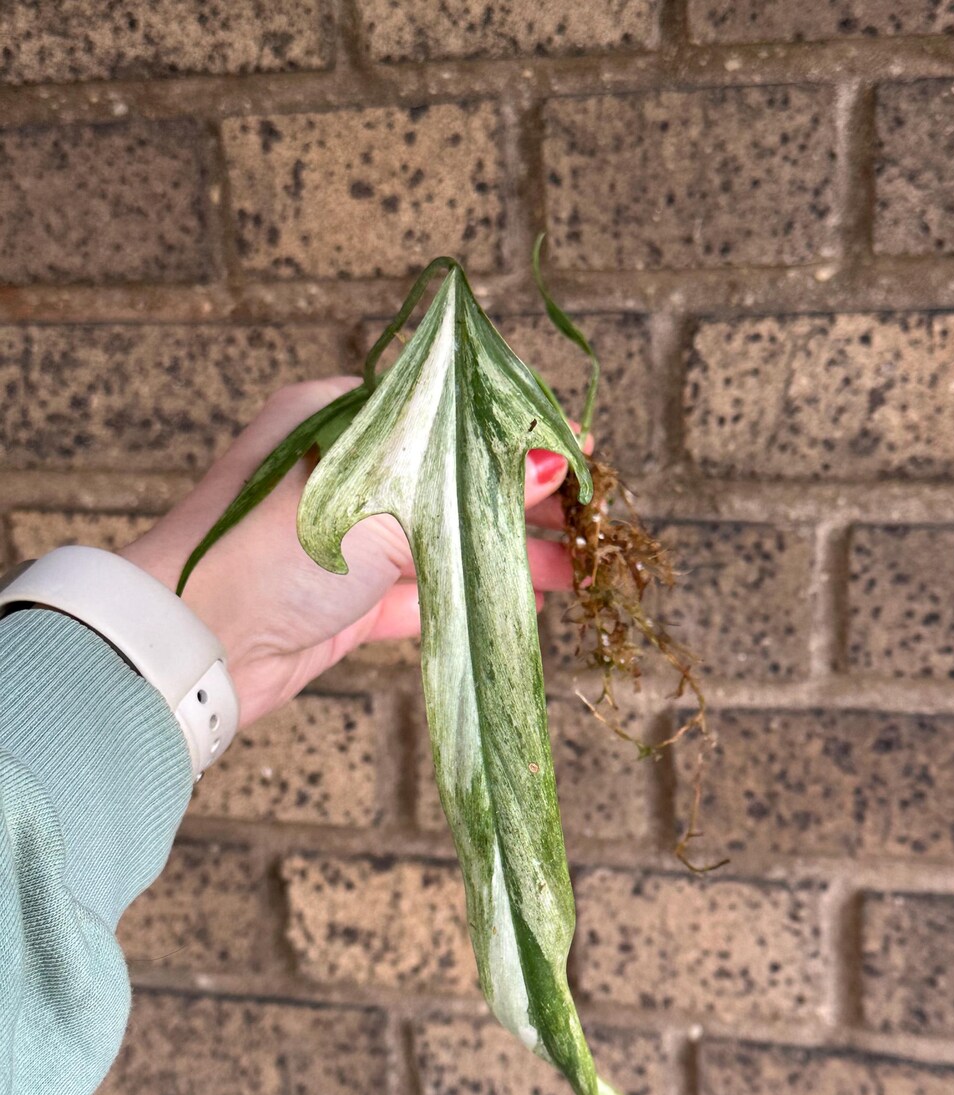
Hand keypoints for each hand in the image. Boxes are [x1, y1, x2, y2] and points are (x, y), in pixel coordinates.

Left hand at [120, 377, 578, 727]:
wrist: (194, 646)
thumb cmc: (269, 550)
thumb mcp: (381, 501)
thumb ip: (467, 484)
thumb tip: (548, 461)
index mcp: (338, 420)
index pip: (445, 414)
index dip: (512, 434)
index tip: (573, 452)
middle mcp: (342, 475)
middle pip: (451, 479)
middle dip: (520, 501)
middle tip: (584, 518)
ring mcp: (343, 541)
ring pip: (443, 539)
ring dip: (505, 552)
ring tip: (571, 567)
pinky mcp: (345, 602)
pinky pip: (422, 593)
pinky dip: (469, 595)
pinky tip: (522, 600)